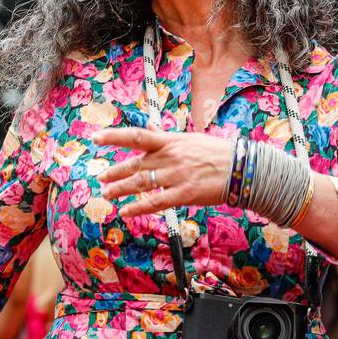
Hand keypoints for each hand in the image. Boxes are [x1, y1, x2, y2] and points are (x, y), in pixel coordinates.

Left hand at [92, 126, 233, 217]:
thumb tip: (148, 127)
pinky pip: (155, 202)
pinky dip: (138, 208)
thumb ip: (164, 136)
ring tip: (108, 193)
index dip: (113, 136)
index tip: (95, 138)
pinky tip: (126, 211)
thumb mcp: (188, 138)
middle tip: (101, 178)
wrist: (242, 168)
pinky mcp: (183, 194)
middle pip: (134, 164)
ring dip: (121, 189)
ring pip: (140, 183)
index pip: (136, 135)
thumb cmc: (216, 152)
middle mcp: (169, 156)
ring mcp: (175, 175)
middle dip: (114, 172)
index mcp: (170, 141)